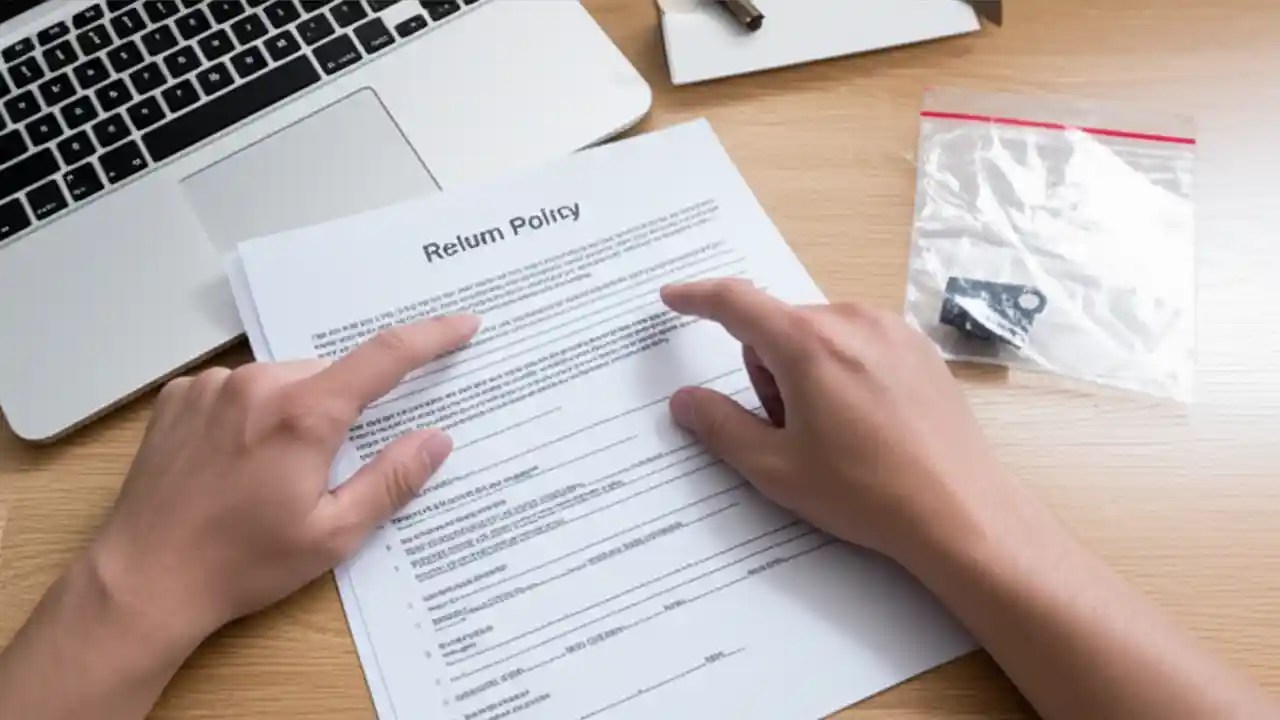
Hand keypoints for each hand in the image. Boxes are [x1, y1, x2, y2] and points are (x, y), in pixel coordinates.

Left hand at [88, 315, 479, 644]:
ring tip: (270, 476)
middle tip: (326, 470)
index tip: (463, 324)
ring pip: (282, 381)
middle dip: (342, 410)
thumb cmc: (242, 564)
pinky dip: (252, 414)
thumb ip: (392, 480)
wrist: (144, 580)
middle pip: (329, 375)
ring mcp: (212, 386)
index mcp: (303, 415)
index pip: (385, 358)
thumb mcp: (333, 534)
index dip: (432, 337)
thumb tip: (437, 439)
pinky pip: (238, 389)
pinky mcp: (179, 396)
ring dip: (294, 412)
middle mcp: (257, 384)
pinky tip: (235, 463)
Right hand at [662, 279, 1007, 567]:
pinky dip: (843, 371)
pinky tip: (866, 424)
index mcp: (808, 343)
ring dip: (806, 372)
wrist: (959, 511)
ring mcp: (891, 330)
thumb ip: (720, 426)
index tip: (673, 298)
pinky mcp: (919, 348)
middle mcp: (851, 320)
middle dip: (768, 371)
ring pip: (818, 336)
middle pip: (779, 328)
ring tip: (832, 434)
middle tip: (790, 431)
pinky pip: (858, 343)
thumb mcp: (776, 468)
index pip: (736, 303)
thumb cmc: (865, 493)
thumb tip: (685, 400)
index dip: (697, 298)